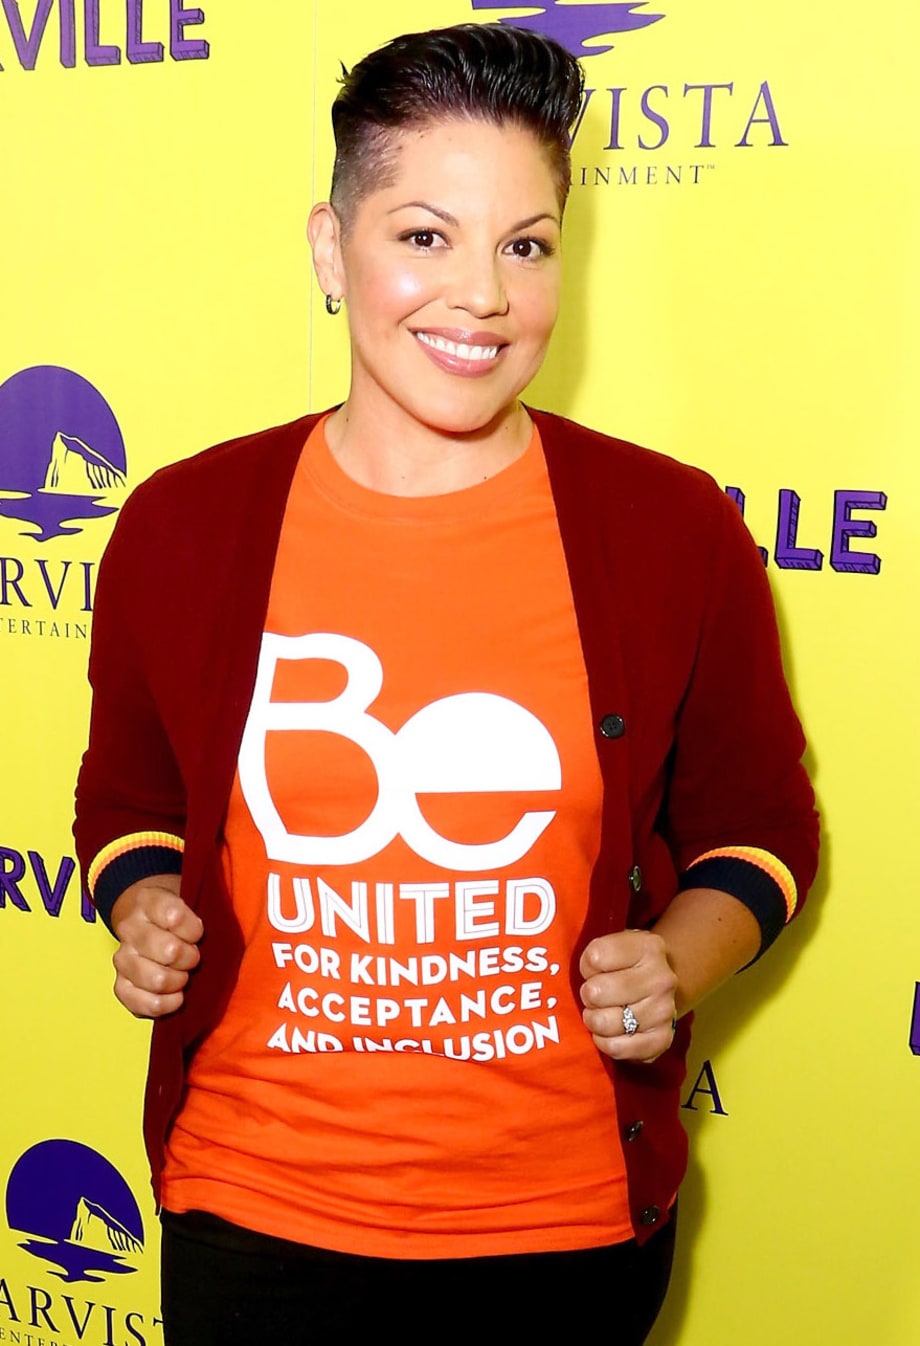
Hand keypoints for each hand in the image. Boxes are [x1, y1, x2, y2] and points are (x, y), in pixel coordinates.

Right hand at [110, 875, 203, 1018]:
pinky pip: (141, 1004)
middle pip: (169, 951)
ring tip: (183, 975)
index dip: (194, 930)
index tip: (198, 934)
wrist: (147, 921)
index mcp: (148, 901)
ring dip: (178, 981)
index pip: (175, 916)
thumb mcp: (190, 903)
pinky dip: (164, 1005)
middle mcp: (130, 929)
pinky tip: (176, 997)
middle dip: (190, 958)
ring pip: (156, 979)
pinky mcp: (120, 986)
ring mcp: (122, 958)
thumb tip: (215, 943)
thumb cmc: (178, 917)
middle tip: (193, 957)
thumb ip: (201, 917)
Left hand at [579, 930, 677, 1062]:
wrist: (660, 989)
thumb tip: (564, 976)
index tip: (594, 970)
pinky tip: (608, 1033)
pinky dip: (605, 1042)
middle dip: (588, 996)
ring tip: (600, 1013)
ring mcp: (664, 1011)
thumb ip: (593, 954)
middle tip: (594, 996)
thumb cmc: (626, 966)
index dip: (586, 967)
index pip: (595, 957)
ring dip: (594, 1020)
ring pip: (605, 1022)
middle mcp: (661, 979)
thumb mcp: (615, 946)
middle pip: (597, 992)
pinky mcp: (662, 1040)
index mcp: (648, 947)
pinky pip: (616, 1047)